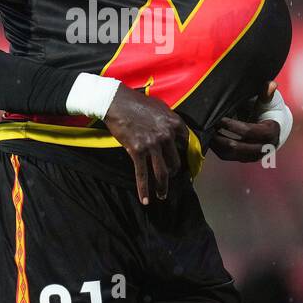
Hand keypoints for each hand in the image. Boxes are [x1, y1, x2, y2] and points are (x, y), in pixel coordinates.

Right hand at [102, 84, 188, 204]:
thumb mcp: (160, 108)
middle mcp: (166, 135)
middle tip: (171, 179)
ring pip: (162, 172)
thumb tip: (175, 133)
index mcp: (175, 123)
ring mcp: (152, 144)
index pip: (186, 144)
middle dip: (174, 173)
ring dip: (163, 187)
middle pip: (176, 162)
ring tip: (162, 195)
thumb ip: (170, 121)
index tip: (185, 164)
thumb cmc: (137, 103)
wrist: (115, 102)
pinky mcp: (137, 150)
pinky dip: (144, 189)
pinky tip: (145, 200)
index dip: (185, 155)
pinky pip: (142, 174)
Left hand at [209, 80, 281, 161]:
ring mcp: (253, 156)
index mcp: (271, 132)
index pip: (248, 132)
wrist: (276, 125)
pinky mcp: (245, 158)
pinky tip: (209, 135)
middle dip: (219, 136)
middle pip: (236, 147)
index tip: (219, 118)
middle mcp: (263, 148)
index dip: (232, 125)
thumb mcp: (269, 100)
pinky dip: (216, 147)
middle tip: (208, 124)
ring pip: (229, 154)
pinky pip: (226, 156)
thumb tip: (270, 84)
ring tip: (206, 130)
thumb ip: (267, 94)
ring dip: (215, 143)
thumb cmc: (270, 109)